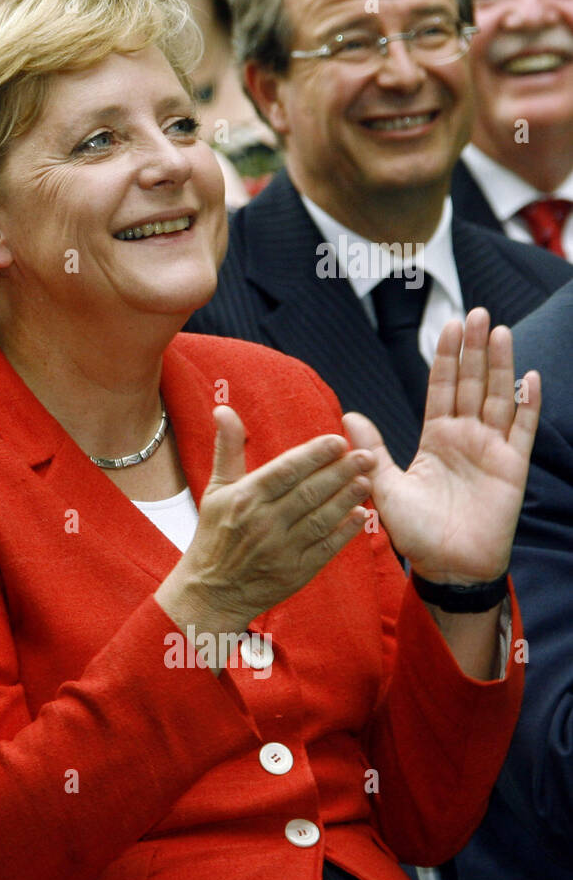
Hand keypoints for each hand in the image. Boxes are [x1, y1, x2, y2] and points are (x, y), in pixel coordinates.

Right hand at [155, 406, 371, 642]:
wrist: (211, 590)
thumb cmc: (214, 533)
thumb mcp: (215, 489)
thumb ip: (227, 448)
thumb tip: (223, 409)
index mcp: (244, 498)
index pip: (285, 471)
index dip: (313, 455)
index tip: (337, 440)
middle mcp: (263, 523)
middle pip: (308, 492)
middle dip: (339, 472)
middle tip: (366, 455)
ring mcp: (281, 549)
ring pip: (321, 518)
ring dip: (347, 498)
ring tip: (368, 479)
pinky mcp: (295, 572)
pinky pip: (325, 547)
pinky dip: (344, 531)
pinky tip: (360, 514)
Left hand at [342, 308, 539, 584]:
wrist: (446, 567)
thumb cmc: (415, 531)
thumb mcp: (385, 486)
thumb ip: (372, 450)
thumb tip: (348, 415)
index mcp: (435, 438)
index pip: (441, 389)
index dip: (446, 358)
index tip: (447, 326)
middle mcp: (465, 438)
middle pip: (472, 384)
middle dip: (473, 349)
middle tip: (475, 313)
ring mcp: (491, 450)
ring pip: (498, 398)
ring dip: (499, 365)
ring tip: (498, 330)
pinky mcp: (512, 468)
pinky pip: (522, 431)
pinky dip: (528, 405)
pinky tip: (530, 378)